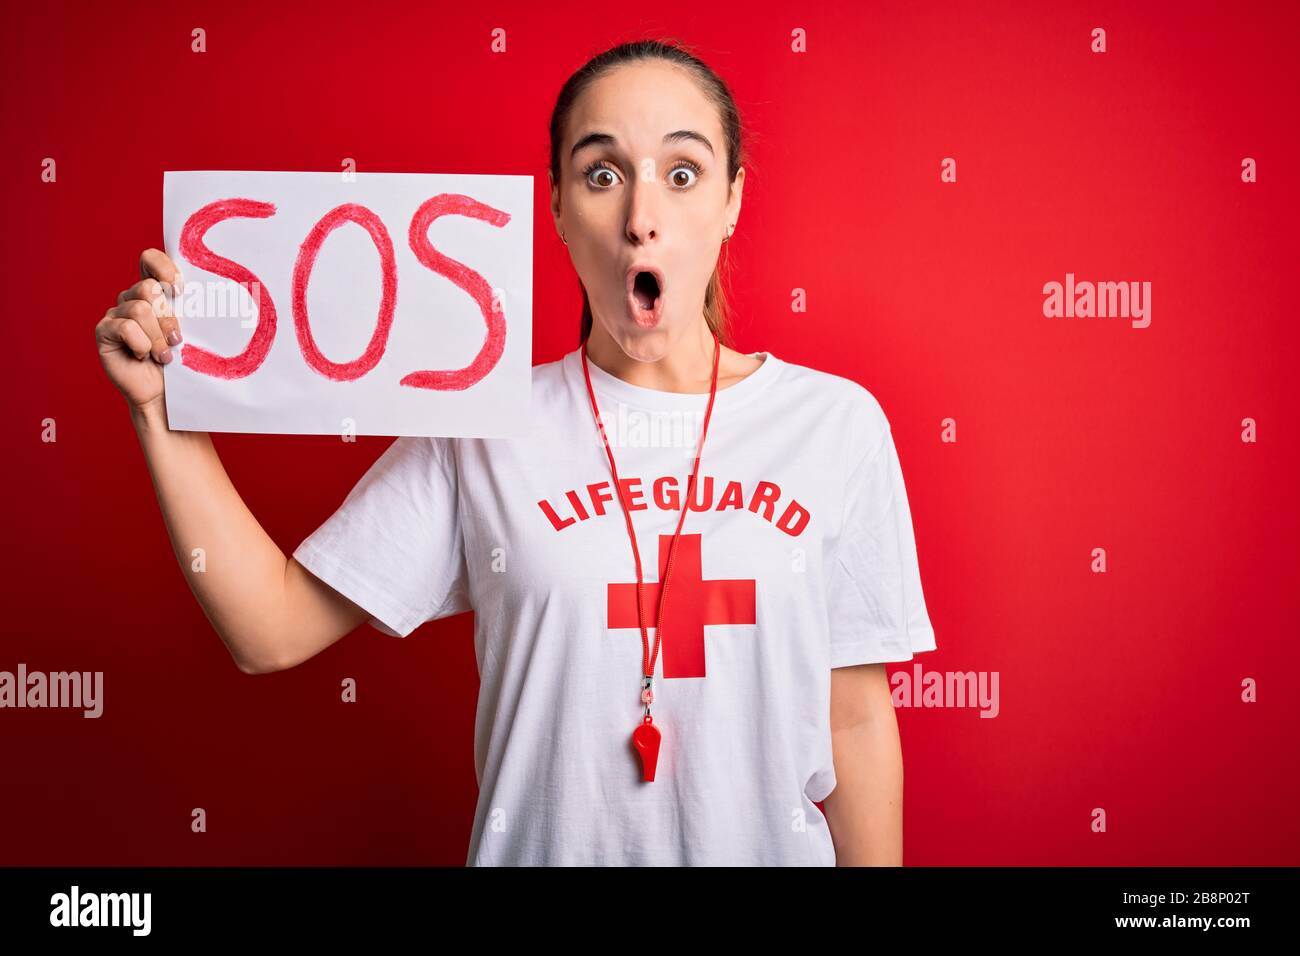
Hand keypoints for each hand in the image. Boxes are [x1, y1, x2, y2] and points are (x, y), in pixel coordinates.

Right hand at [95, 248, 184, 419]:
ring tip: (163, 356)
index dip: (164, 268)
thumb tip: (210, 289)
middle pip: (149, 288)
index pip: (150, 259)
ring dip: (157, 337)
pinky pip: (126, 327)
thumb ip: (190, 308)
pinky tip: (144, 357)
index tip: (181, 290)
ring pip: (140, 308)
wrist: (163, 393)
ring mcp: (115, 313)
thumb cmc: (179, 362)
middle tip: (176, 340)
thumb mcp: (190, 331)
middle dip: (168, 317)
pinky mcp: (104, 331)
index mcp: (153, 292)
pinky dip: (142, 345)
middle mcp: (131, 298)